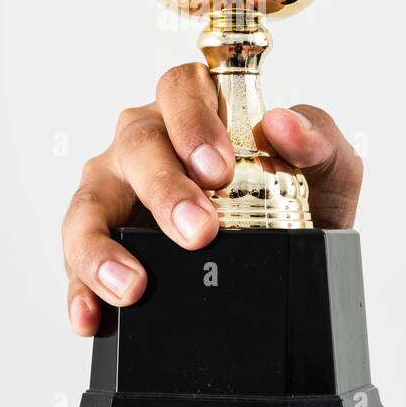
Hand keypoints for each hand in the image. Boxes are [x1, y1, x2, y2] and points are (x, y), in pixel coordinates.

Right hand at [61, 63, 363, 334]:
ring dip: (103, 247)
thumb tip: (284, 125)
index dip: (193, 122)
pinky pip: (75, 266)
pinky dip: (80, 292)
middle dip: (164, 189)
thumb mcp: (330, 172)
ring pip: (89, 206)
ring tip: (133, 287)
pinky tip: (92, 317)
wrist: (290, 281)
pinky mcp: (99, 250)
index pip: (180, 89)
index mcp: (196, 112)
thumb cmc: (302, 206)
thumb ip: (320, 140)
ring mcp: (115, 196)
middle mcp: (145, 145)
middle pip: (136, 146)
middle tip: (199, 232)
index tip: (219, 167)